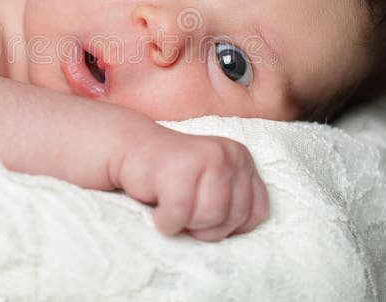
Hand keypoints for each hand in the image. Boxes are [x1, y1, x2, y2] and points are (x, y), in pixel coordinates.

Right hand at [113, 129, 267, 241]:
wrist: (130, 149)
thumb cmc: (170, 177)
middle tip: (183, 211)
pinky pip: (180, 215)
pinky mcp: (180, 167)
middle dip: (205, 227)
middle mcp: (230, 155)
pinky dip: (165, 221)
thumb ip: (232, 202)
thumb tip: (241, 236)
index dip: (230, 227)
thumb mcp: (212, 186)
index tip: (205, 216)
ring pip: (210, 217)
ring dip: (185, 223)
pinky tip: (157, 206)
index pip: (256, 212)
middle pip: (233, 218)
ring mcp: (208, 157)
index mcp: (242, 159)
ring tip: (171, 206)